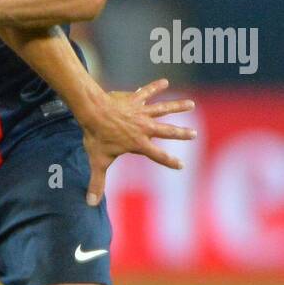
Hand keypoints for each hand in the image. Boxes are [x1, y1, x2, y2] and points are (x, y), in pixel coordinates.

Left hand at [81, 79, 195, 205]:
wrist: (93, 112)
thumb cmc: (96, 137)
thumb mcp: (98, 161)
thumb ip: (97, 182)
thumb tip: (90, 203)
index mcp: (138, 143)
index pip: (157, 155)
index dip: (169, 161)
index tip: (181, 165)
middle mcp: (144, 128)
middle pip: (167, 131)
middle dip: (181, 133)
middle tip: (194, 134)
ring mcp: (141, 112)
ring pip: (163, 109)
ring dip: (177, 106)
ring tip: (191, 104)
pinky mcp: (135, 100)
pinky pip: (147, 92)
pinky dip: (155, 86)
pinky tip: (165, 81)